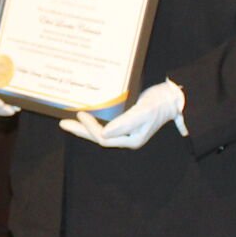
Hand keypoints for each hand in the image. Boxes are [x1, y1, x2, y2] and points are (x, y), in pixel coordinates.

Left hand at [59, 81, 183, 149]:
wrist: (172, 96)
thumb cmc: (159, 103)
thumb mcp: (142, 112)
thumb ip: (124, 123)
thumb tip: (103, 134)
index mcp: (131, 140)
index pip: (104, 138)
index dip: (90, 128)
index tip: (80, 113)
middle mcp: (127, 138)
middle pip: (99, 138)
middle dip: (81, 131)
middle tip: (63, 123)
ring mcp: (126, 131)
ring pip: (100, 132)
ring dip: (84, 127)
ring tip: (68, 121)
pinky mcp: (126, 123)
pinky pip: (105, 124)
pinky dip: (94, 121)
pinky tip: (86, 115)